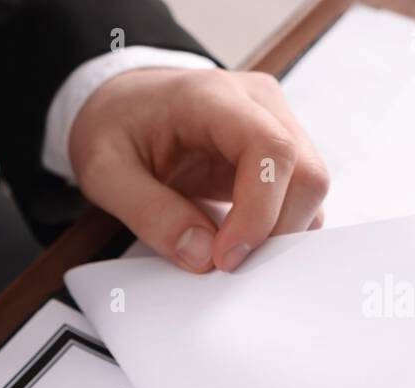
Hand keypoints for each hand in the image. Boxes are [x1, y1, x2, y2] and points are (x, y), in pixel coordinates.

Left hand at [69, 67, 329, 272]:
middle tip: (224, 265)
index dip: (259, 211)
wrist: (120, 105)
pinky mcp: (276, 156)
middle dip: (273, 232)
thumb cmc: (113, 128)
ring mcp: (275, 126)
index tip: (226, 257)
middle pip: (305, 173)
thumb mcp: (104, 172)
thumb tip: (203, 257)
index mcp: (212, 96)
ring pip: (309, 189)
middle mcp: (259, 104)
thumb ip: (149, 213)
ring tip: (227, 254)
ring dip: (278, 233)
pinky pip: (297, 198)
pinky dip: (276, 229)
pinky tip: (238, 243)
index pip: (269, 148)